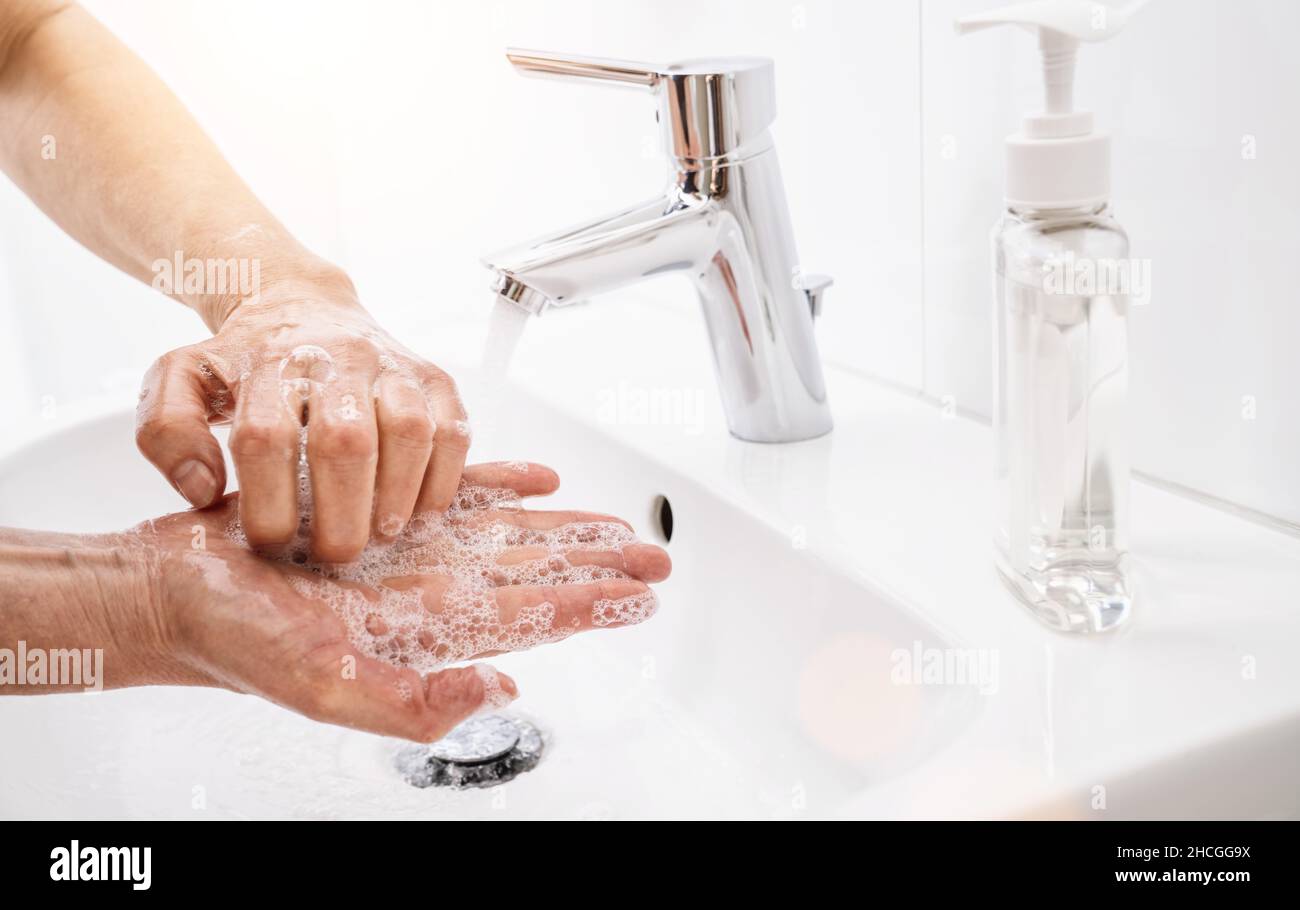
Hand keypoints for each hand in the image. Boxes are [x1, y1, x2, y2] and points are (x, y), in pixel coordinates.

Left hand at [135, 271, 470, 562]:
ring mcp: (391, 366)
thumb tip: (204, 490)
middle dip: (342, 513)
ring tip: (382, 532)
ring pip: (408, 430)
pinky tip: (420, 508)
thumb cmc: (245, 361)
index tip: (271, 540)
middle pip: (344, 440)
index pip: (265, 439)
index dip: (269, 503)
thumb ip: (167, 431)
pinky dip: (443, 476)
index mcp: (267, 366)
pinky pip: (454, 429)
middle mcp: (334, 359)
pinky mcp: (434, 377)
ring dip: (398, 494)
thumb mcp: (180, 380)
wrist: (300, 303)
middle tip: (335, 554)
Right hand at [141, 462, 669, 741]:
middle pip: (537, 574)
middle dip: (598, 567)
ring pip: (510, 532)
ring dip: (564, 529)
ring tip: (614, 526)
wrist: (176, 588)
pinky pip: (457, 493)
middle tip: (655, 559)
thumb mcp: (324, 685)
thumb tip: (503, 691)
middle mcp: (429, 587)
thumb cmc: (236, 641)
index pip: (533, 616)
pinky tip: (538, 481)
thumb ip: (417, 702)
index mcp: (427, 628)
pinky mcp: (380, 506)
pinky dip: (501, 483)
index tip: (643, 595)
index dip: (592, 605)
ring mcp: (409, 547)